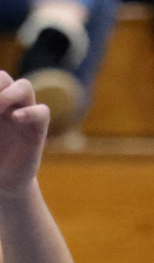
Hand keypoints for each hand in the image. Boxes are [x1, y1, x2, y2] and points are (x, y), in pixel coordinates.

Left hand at [0, 74, 48, 194]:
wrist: (4, 184)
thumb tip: (2, 114)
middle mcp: (8, 105)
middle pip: (4, 79)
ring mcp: (24, 115)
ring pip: (24, 87)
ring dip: (9, 93)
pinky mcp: (37, 130)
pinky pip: (41, 112)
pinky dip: (30, 112)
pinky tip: (16, 118)